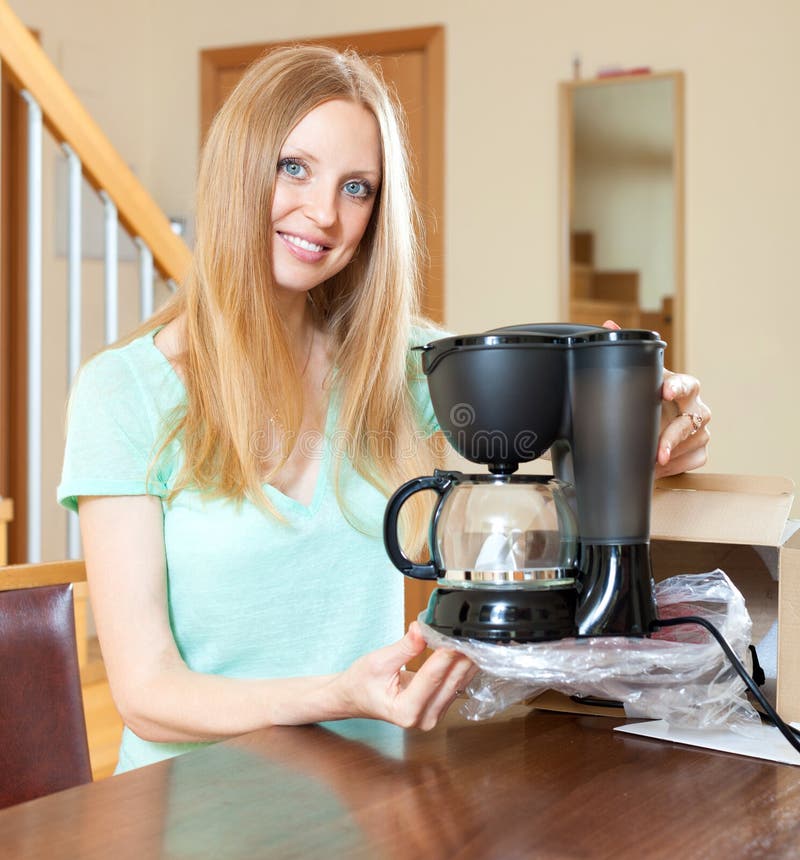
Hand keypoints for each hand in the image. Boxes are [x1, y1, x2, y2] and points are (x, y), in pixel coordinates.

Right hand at [334, 622, 476, 729]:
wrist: (354, 697)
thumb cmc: (361, 683)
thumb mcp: (378, 661)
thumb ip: (404, 647)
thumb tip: (422, 629)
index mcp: (405, 711)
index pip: (432, 678)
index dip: (446, 655)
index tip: (457, 636)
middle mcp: (422, 719)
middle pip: (450, 683)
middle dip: (462, 657)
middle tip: (473, 634)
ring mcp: (432, 716)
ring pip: (457, 685)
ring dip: (466, 662)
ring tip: (475, 640)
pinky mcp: (438, 708)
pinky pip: (455, 686)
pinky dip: (461, 668)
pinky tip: (469, 652)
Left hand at [602, 320, 710, 478]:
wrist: (651, 424)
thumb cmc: (643, 398)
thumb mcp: (635, 378)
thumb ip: (623, 349)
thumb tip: (607, 326)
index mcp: (682, 385)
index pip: (687, 383)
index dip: (678, 387)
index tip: (665, 391)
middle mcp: (696, 407)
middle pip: (693, 421)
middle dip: (674, 437)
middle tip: (659, 451)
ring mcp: (701, 431)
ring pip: (693, 444)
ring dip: (669, 455)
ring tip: (648, 463)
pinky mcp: (700, 451)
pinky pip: (693, 461)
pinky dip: (674, 467)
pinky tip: (657, 468)